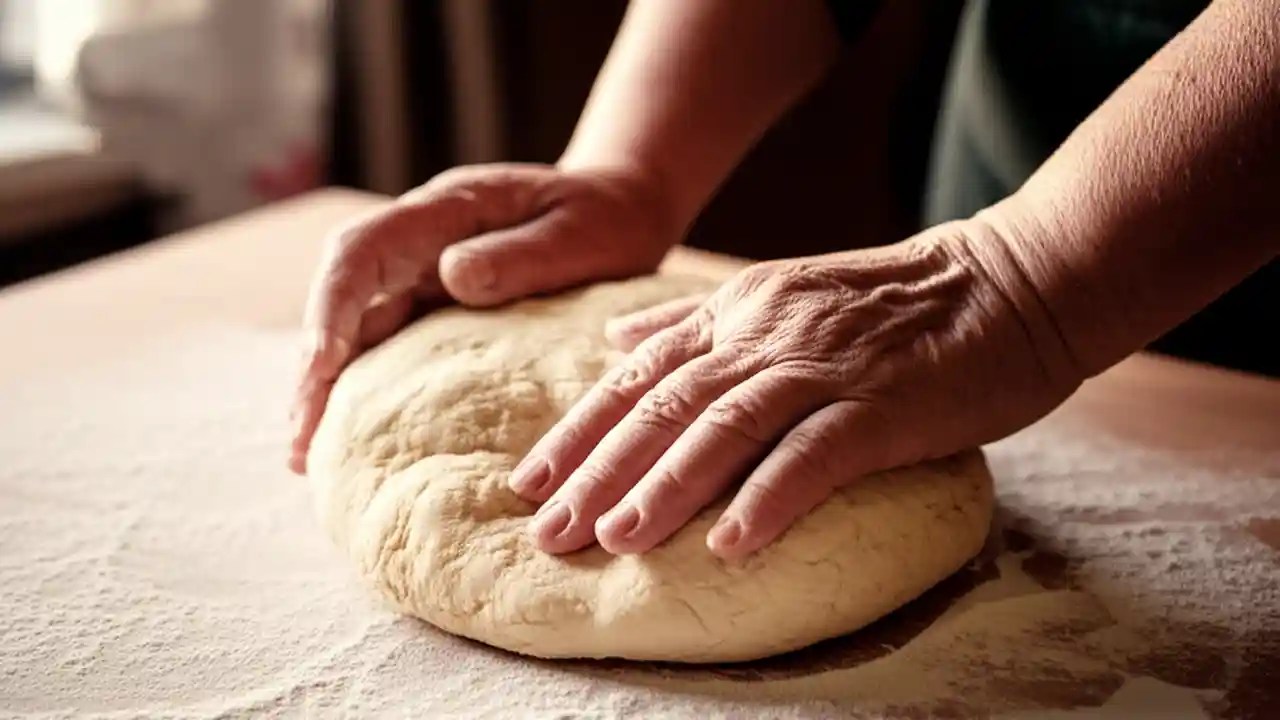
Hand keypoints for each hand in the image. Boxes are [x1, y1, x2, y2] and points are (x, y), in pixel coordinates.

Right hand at [289, 163, 680, 473]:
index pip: (364, 250)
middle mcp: (419, 243)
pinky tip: (353, 439)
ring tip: (307, 457)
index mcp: (445, 211)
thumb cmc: (605, 219)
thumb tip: (451, 276)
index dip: (334, 305)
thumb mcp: (578, 232)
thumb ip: (521, 253)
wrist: (621, 211)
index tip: (323, 362)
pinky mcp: (436, 309)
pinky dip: (364, 389)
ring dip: (327, 387)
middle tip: (300, 440)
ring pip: (356, 328)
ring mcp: (422, 276)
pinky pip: (387, 346)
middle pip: (342, 297)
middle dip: (314, 366)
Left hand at [509, 221, 1083, 559]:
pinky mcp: (884, 402)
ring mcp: (825, 366)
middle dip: (599, 470)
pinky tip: (733, 544)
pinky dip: (771, 496)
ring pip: (726, 426)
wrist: (1011, 282)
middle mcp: (767, 334)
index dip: (579, 430)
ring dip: (666, 486)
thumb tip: (614, 339)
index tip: (529, 482)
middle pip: (664, 404)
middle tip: (548, 531)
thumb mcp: (780, 292)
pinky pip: (817, 453)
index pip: (638, 374)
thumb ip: (694, 319)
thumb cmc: (896, 302)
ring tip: (615, 541)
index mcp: (739, 312)